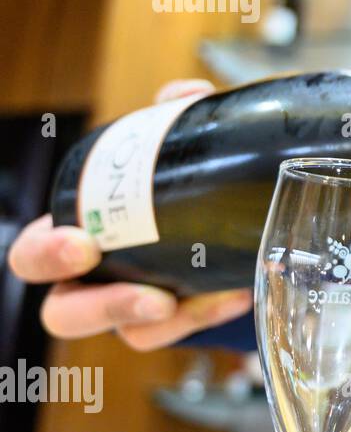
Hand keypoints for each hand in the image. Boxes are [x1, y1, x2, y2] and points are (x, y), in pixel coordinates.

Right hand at [6, 79, 251, 349]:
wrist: (217, 221)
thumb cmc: (165, 188)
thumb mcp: (165, 152)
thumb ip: (171, 118)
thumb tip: (186, 95)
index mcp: (75, 237)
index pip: (33, 256)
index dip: (46, 255)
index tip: (82, 245)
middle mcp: (94, 282)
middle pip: (65, 313)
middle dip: (102, 307)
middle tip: (149, 296)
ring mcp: (134, 310)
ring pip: (129, 336)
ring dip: (162, 322)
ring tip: (196, 301)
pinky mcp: (176, 324)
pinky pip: (181, 333)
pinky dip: (206, 314)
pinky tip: (235, 294)